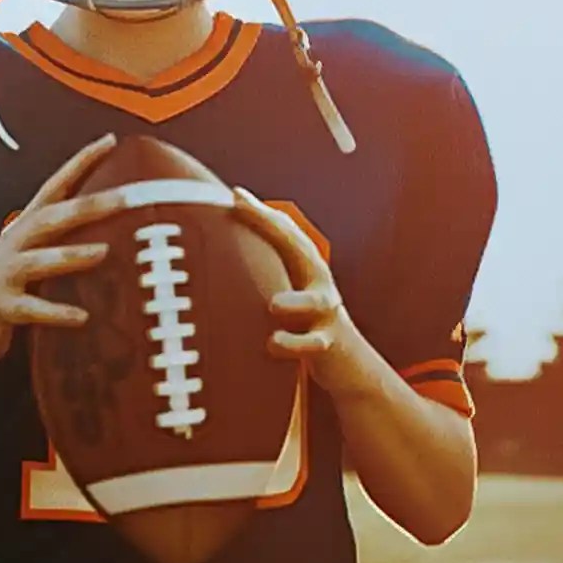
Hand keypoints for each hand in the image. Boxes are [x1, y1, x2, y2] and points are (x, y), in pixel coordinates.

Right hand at [0, 133, 128, 371]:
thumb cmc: (7, 291)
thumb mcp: (34, 259)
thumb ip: (65, 244)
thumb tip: (119, 237)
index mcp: (25, 228)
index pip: (55, 186)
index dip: (81, 162)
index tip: (110, 141)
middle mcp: (14, 244)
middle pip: (51, 216)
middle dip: (89, 205)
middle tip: (127, 197)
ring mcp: (4, 275)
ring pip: (38, 260)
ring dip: (71, 256)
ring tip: (104, 252)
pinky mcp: (2, 307)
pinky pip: (32, 309)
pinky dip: (57, 313)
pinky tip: (81, 316)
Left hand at [231, 186, 350, 387]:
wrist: (349, 368)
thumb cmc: (304, 328)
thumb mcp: (285, 300)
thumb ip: (259, 281)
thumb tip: (213, 261)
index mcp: (305, 271)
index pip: (284, 234)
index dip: (260, 213)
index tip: (234, 195)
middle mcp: (319, 284)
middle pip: (300, 247)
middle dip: (271, 226)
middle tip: (241, 207)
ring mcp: (327, 315)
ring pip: (316, 301)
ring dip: (294, 299)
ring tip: (272, 304)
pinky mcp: (328, 345)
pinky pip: (313, 344)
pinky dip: (293, 344)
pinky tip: (272, 343)